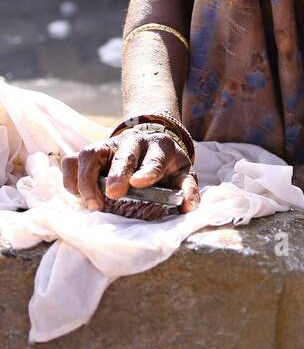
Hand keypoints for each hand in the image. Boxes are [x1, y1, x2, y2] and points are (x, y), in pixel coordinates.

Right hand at [61, 125, 199, 212]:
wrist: (150, 141)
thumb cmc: (166, 164)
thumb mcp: (182, 173)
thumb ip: (187, 188)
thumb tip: (189, 207)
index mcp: (159, 147)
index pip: (155, 158)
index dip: (147, 170)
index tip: (138, 183)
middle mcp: (132, 142)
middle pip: (122, 154)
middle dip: (117, 173)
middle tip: (113, 194)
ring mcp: (108, 146)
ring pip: (90, 154)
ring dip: (87, 180)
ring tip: (94, 204)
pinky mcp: (90, 154)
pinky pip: (72, 161)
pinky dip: (70, 178)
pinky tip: (79, 196)